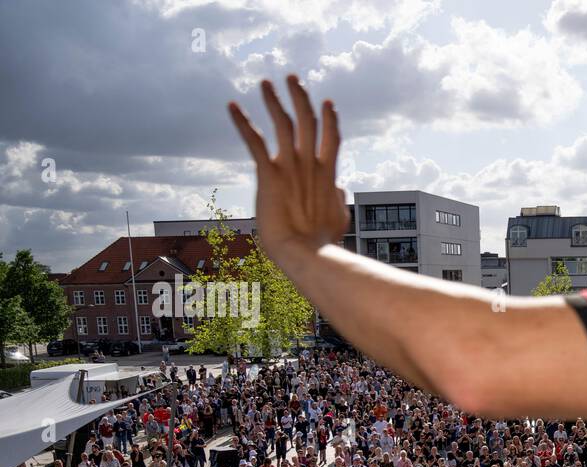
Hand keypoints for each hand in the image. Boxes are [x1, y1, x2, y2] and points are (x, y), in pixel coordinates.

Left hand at [228, 77, 350, 258]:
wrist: (305, 253)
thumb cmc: (321, 243)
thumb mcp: (338, 218)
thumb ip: (339, 199)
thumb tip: (341, 188)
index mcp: (327, 174)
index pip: (331, 138)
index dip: (329, 119)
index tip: (327, 102)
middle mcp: (309, 164)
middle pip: (307, 120)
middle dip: (300, 97)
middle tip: (292, 78)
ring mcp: (290, 167)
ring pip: (283, 123)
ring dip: (273, 100)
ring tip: (265, 83)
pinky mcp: (269, 174)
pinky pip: (254, 141)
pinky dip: (242, 122)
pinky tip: (231, 106)